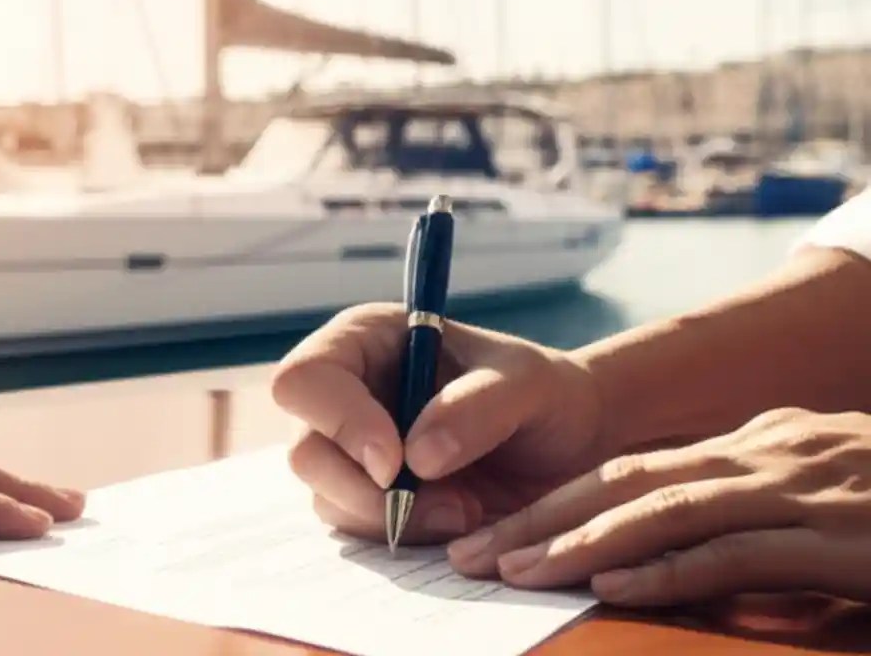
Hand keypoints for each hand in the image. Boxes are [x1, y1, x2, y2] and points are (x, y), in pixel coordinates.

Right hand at [272, 303, 610, 544]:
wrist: (570, 448)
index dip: (339, 421)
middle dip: (369, 491)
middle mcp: (346, 394)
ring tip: (467, 510)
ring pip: (329, 499)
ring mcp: (351, 451)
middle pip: (306, 451)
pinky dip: (407, 536)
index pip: (306, 378)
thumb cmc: (546, 395)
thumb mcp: (528, 384)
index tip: (395, 462)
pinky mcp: (367, 499)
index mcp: (365, 340)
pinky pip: (359, 531)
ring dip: (397, 518)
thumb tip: (415, 457)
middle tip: (447, 505)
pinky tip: (457, 520)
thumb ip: (478, 407)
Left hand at [448, 408, 870, 605]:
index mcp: (757, 446)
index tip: (494, 535)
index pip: (633, 469)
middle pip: (627, 481)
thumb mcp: (820, 497)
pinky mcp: (840, 539)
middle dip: (541, 519)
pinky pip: (736, 552)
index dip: (556, 502)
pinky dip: (669, 570)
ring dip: (583, 544)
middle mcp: (769, 455)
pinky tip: (613, 587)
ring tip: (514, 572)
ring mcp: (804, 491)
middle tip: (470, 553)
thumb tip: (671, 546)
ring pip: (667, 509)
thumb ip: (749, 508)